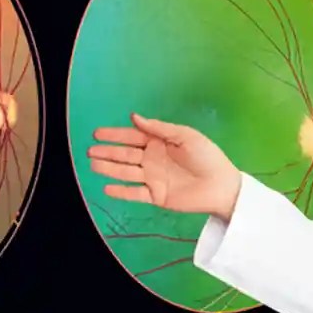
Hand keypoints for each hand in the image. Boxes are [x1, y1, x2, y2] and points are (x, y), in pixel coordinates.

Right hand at [88, 113, 242, 220]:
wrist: (222, 185)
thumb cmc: (208, 157)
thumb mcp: (186, 136)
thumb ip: (159, 128)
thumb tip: (134, 117)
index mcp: (160, 143)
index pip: (133, 137)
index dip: (115, 135)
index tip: (97, 133)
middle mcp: (153, 160)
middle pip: (125, 155)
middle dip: (108, 152)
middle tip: (90, 150)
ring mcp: (153, 178)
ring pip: (126, 173)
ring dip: (109, 169)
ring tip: (93, 165)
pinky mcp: (157, 196)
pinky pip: (135, 193)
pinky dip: (121, 192)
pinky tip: (107, 188)